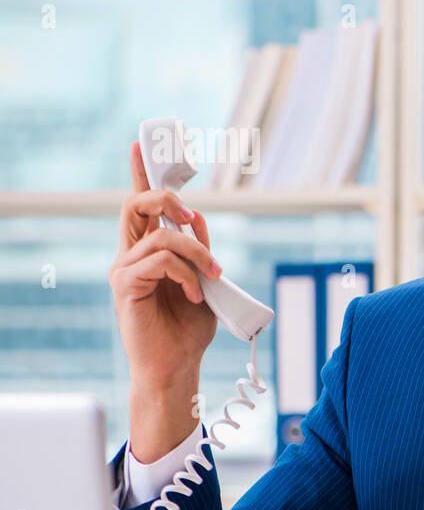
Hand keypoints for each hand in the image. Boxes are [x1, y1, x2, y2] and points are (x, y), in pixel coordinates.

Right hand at [109, 140, 221, 459]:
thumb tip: (197, 215)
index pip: (141, 204)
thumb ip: (200, 248)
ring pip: (160, 235)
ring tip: (211, 276)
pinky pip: (159, 261)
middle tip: (191, 215)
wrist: (178, 365)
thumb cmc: (189, 327)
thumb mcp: (205, 280)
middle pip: (137, 204)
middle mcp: (131, 254)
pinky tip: (195, 293)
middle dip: (167, 198)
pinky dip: (186, 273)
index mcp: (149, 249)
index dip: (141, 173)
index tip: (143, 144)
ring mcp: (125, 270)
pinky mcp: (125, 287)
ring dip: (196, 252)